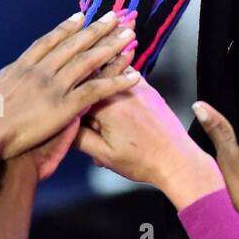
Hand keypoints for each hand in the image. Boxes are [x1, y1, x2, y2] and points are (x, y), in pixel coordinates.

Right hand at [0, 11, 140, 159]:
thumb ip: (9, 83)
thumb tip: (12, 80)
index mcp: (21, 67)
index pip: (49, 42)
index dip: (66, 28)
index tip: (80, 16)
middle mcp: (40, 71)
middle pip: (73, 45)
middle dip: (96, 29)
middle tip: (114, 16)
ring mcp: (53, 86)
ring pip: (88, 61)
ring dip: (111, 47)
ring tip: (128, 35)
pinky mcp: (64, 106)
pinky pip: (96, 90)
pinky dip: (116, 81)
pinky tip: (133, 74)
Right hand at [76, 76, 221, 207]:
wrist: (176, 160)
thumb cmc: (142, 160)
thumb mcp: (104, 154)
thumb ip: (79, 138)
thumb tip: (62, 126)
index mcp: (107, 107)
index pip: (77, 95)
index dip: (69, 104)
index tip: (66, 111)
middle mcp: (122, 91)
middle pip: (92, 83)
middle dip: (85, 98)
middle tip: (84, 118)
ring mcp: (138, 87)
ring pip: (109, 78)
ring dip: (101, 90)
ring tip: (101, 115)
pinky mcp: (149, 89)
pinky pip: (127, 79)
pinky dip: (118, 85)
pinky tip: (116, 103)